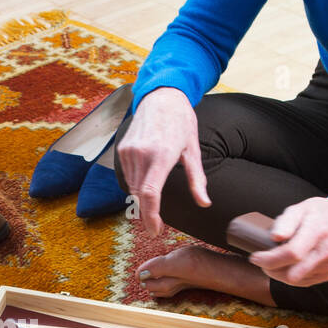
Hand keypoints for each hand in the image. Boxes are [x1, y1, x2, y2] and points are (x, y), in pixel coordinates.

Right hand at [115, 86, 209, 237]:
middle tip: (157, 221)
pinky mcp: (122, 149)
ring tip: (153, 199)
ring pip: (132, 187)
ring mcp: (129, 152)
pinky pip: (128, 176)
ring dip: (142, 197)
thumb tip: (204, 203)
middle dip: (148, 210)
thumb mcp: (193, 150)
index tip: (155, 230)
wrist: (161, 96)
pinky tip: (147, 177)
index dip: (150, 217)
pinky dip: (136, 183)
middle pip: (140, 195)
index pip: (149, 194)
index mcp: (162, 156)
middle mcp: (141, 154)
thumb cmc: (181, 122)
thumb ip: (197, 180)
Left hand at [248, 197, 327, 286]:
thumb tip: (275, 237)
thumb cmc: (318, 213)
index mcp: (317, 232)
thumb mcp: (299, 208)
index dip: (269, 259)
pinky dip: (291, 277)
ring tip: (273, 262)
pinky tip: (287, 267)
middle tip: (263, 261)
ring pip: (296, 281)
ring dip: (279, 275)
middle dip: (271, 270)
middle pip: (292, 273)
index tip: (255, 257)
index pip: (291, 253)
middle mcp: (326, 251)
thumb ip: (286, 222)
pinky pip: (304, 282)